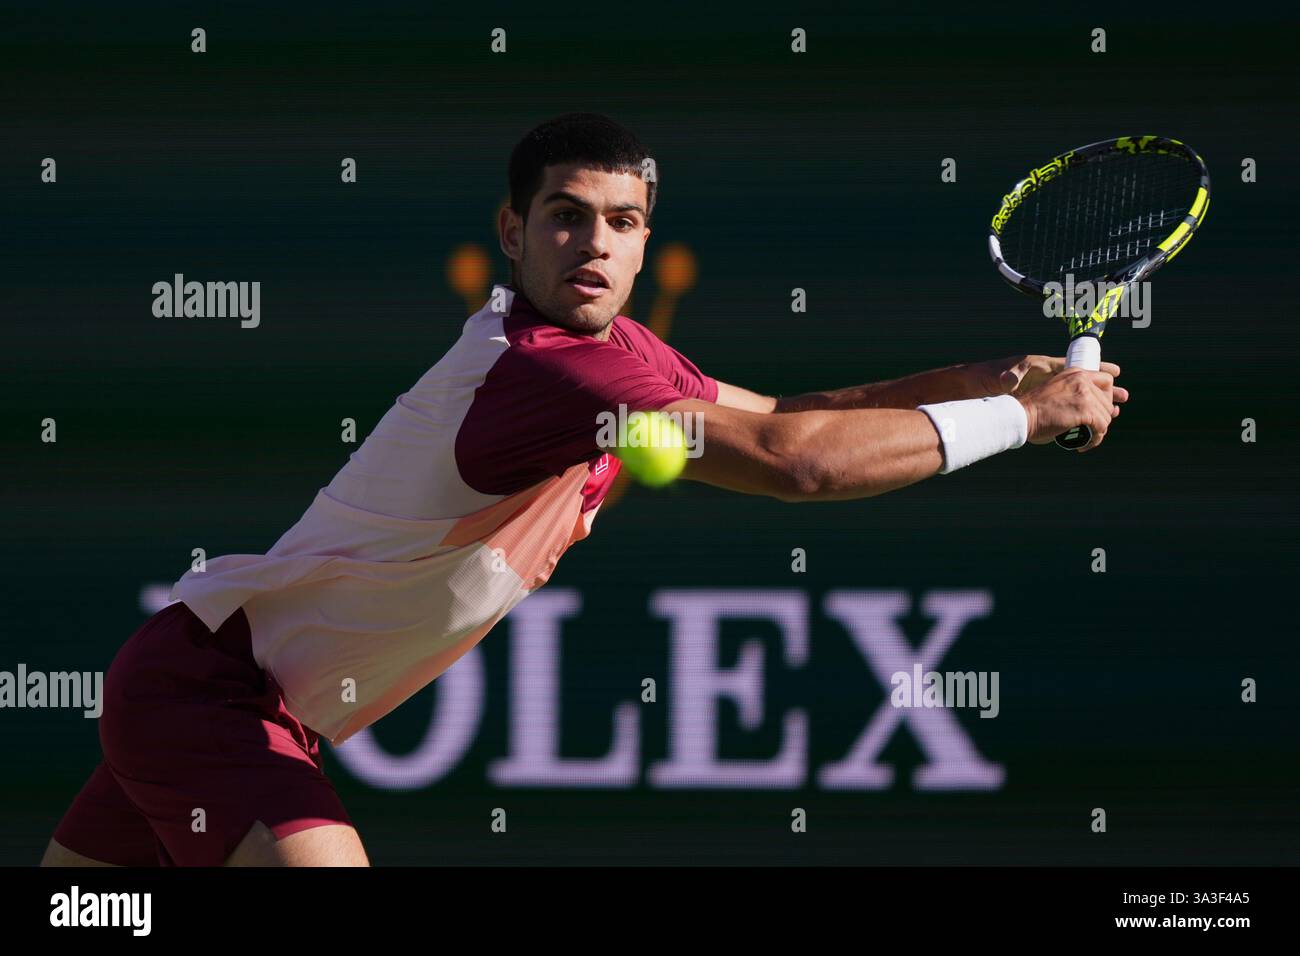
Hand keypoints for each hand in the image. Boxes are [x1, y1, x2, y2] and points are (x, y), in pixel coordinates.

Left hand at [977, 354, 1121, 397]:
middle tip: (1123, 397)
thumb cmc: (989, 377)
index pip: (1077, 366)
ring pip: (1083, 395)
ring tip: (1119, 406)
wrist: (978, 385)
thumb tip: (1009, 380)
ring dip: (1100, 401)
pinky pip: (1071, 406)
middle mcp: (1052, 378)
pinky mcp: (1047, 402)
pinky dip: (1085, 411)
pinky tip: (1094, 421)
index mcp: (1045, 367)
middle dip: (1105, 390)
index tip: (1117, 372)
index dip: (1098, 368)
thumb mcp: (998, 375)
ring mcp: (1051, 390)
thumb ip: (1007, 376)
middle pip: (1086, 382)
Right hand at [1017, 368, 1129, 451]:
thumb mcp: (1056, 391)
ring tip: (1085, 439)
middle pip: (1108, 401)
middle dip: (1101, 417)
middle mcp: (1082, 379)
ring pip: (1106, 416)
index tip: (1096, 412)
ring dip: (1098, 431)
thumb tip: (1110, 409)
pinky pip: (1101, 427)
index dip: (1105, 398)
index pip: (1106, 381)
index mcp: (1075, 373)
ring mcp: (1085, 394)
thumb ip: (1075, 394)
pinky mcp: (1085, 410)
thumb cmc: (1034, 410)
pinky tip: (1083, 444)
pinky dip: (1095, 439)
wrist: (1019, 416)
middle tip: (1089, 429)